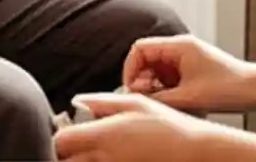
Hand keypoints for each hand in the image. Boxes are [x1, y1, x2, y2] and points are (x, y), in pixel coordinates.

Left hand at [54, 93, 224, 161]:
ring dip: (82, 161)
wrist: (195, 153)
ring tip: (95, 153)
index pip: (61, 142)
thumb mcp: (136, 103)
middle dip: (66, 155)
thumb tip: (78, 100)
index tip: (69, 134)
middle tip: (78, 147)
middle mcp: (104, 158)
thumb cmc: (169, 127)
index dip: (61, 138)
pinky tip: (113, 158)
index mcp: (104, 135)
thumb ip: (102, 101)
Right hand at [121, 34, 255, 112]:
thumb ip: (158, 97)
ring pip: (157, 70)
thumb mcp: (188, 97)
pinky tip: (177, 102)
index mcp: (179, 46)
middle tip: (148, 100)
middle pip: (146, 59)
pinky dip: (167, 90)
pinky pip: (169, 77)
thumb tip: (135, 99)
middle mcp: (181, 48)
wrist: (255, 89)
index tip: (133, 90)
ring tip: (166, 103)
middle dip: (142, 81)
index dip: (131, 69)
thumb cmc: (228, 88)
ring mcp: (186, 58)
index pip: (139, 48)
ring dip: (155, 87)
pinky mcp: (192, 69)